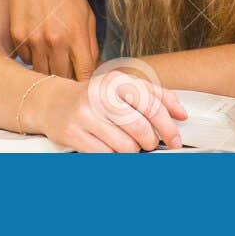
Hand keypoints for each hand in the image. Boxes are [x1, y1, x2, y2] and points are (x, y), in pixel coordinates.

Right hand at [8, 0, 97, 79]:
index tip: (86, 88)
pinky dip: (33, 58)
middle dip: (68, 80)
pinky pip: (27, 59)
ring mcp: (34, 39)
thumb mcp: (86, 13)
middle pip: (62, 78)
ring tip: (53, 59)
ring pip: (42, 73)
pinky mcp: (18, 36)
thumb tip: (92, 69)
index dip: (86, 84)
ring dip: (49, 71)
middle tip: (70, 75)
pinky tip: (38, 44)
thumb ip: (90, 44)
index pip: (84, 74)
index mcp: (76, 34)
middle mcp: (55, 40)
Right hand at [38, 70, 187, 152]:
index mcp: (116, 80)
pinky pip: (107, 156)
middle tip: (146, 142)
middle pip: (141, 129)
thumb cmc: (94, 97)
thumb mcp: (122, 88)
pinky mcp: (74, 132)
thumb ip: (154, 96)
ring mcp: (85, 114)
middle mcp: (100, 94)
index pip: (152, 105)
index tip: (174, 140)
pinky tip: (109, 147)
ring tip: (123, 142)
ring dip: (130, 151)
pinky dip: (113, 156)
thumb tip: (180, 114)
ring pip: (125, 147)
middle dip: (148, 142)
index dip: (168, 127)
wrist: (54, 102)